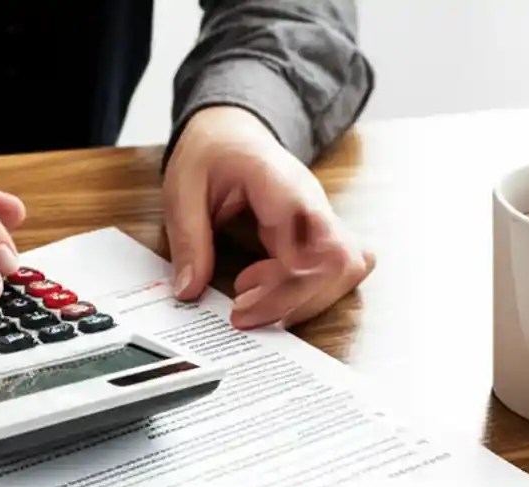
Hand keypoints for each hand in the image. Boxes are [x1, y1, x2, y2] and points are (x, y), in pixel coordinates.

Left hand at [164, 106, 374, 327]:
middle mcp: (311, 199)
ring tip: (251, 301)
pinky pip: (339, 269)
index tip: (242, 292)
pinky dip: (312, 292)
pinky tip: (273, 291)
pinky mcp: (322, 234)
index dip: (288, 275)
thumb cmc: (210, 155)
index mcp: (277, 180)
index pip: (308, 232)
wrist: (230, 132)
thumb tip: (189, 290)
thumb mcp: (182, 190)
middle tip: (241, 312)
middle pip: (337, 260)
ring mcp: (322, 217)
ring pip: (347, 268)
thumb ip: (188, 240)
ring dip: (304, 299)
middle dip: (292, 299)